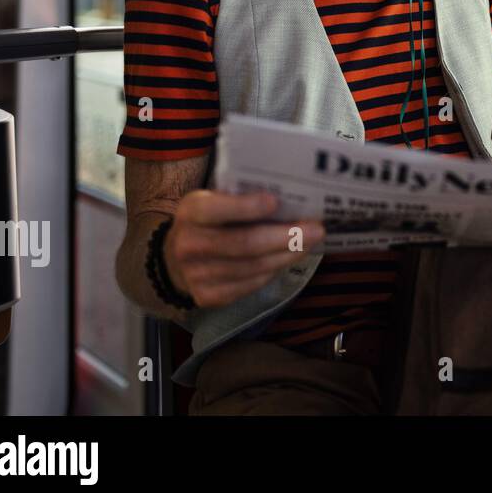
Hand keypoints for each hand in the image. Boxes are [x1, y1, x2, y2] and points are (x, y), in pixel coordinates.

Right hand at [163, 190, 324, 308]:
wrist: (175, 258)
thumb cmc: (210, 221)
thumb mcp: (215, 199)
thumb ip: (241, 197)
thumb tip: (291, 195)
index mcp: (191, 212)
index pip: (217, 209)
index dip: (247, 207)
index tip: (275, 201)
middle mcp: (190, 245)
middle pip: (245, 244)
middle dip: (286, 237)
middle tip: (317, 230)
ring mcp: (197, 275)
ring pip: (254, 267)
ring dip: (287, 255)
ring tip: (310, 243)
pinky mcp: (208, 297)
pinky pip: (251, 284)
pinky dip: (274, 270)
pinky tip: (288, 258)